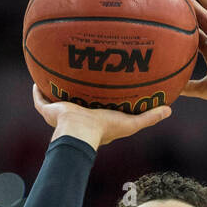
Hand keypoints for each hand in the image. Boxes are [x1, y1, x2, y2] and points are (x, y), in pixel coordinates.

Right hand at [31, 84, 170, 149]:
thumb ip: (150, 117)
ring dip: (55, 89)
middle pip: (74, 103)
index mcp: (93, 121)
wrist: (79, 133)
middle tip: (79, 76)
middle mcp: (76, 117)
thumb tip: (170, 110)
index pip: (95, 110)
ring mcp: (61, 114)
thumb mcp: (131, 123)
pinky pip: (40, 99)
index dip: (98, 100)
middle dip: (75, 92)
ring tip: (56, 73)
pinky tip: (36, 78)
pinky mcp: (49, 110)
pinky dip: (37, 91)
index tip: (103, 88)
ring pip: (55, 101)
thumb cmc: (104, 130)